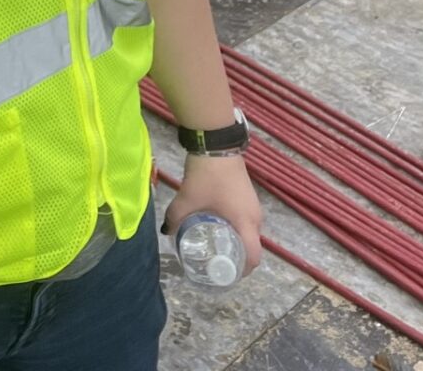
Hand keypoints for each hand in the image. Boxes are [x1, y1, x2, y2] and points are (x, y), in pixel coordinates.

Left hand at [162, 155, 263, 271]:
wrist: (217, 146)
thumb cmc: (206, 177)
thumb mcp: (186, 200)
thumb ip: (175, 218)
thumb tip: (166, 232)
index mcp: (246, 223)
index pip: (253, 257)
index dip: (242, 272)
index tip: (226, 277)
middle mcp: (255, 218)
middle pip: (252, 247)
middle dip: (237, 260)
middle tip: (217, 265)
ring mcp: (254, 206)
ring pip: (250, 233)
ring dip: (238, 243)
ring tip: (217, 250)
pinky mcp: (249, 197)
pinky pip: (247, 221)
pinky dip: (237, 229)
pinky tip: (220, 229)